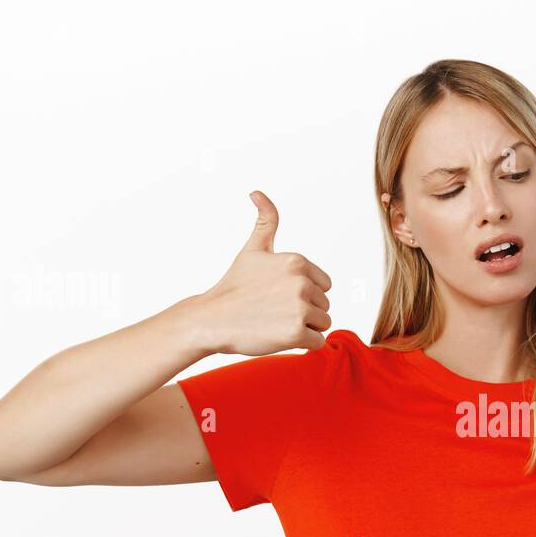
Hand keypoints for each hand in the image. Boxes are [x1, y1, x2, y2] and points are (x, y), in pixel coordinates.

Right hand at [192, 191, 333, 355]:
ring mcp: (300, 307)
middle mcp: (302, 282)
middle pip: (324, 305)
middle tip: (273, 310)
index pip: (324, 285)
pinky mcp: (296, 332)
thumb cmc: (234, 286)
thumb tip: (256, 192)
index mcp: (297, 262)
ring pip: (323, 323)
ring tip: (276, 322)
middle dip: (304, 311)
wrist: (211, 319)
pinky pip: (317, 342)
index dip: (304, 293)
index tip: (278, 295)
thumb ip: (265, 220)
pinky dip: (302, 344)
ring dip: (304, 328)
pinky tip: (278, 335)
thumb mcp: (252, 249)